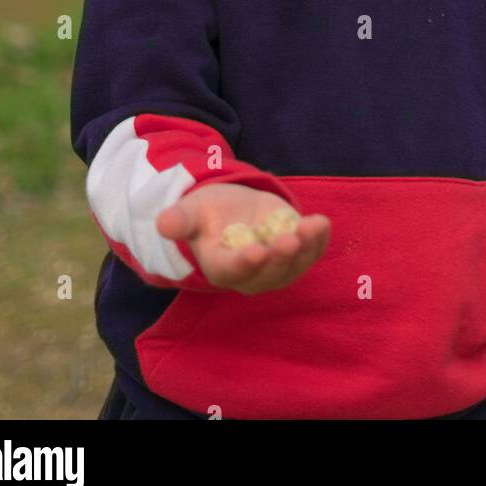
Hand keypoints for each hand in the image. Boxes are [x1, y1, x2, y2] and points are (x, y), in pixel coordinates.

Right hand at [156, 183, 330, 293]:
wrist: (233, 211)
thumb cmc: (208, 213)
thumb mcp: (192, 211)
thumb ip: (180, 220)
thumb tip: (162, 223)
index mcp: (221, 266)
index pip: (233, 270)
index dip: (245, 263)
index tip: (256, 250)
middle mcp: (251, 274)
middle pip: (267, 273)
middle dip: (280, 257)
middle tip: (289, 239)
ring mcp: (276, 268)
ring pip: (292, 266)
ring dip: (305, 249)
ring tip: (311, 226)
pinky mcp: (295, 255)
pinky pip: (310, 253)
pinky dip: (318, 241)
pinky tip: (322, 223)